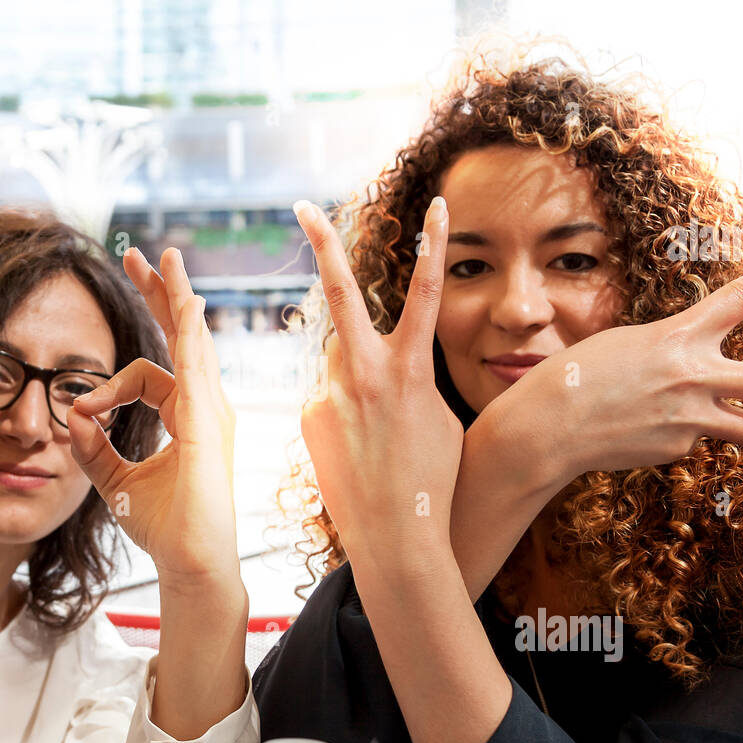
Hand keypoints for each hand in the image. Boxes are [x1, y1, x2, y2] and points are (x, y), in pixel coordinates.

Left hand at [65, 247, 239, 585]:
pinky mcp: (208, 424)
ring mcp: (212, 413)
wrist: (190, 563)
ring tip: (164, 259)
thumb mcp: (116, 482)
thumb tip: (71, 416)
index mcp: (189, 418)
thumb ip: (94, 448)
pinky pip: (196, 368)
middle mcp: (206, 408)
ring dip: (176, 297)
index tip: (82, 410)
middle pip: (182, 338)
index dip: (110, 382)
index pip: (151, 373)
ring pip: (193, 340)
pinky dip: (189, 332)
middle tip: (142, 257)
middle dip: (160, 296)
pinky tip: (184, 301)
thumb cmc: (165, 529)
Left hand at [293, 196, 463, 567]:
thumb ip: (411, 378)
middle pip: (340, 293)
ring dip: (353, 371)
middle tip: (302, 205)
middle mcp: (365, 372)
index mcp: (410, 369)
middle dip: (324, 244)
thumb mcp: (440, 418)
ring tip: (375, 431)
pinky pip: (327, 397)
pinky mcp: (308, 417)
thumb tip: (385, 364)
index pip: (426, 291)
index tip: (439, 205)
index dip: (436, 244)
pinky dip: (341, 412)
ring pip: (336, 356)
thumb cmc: (433, 481)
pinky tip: (355, 453)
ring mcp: (331, 393)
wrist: (396, 537)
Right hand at [478, 246, 742, 485]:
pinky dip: (672, 431)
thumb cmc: (574, 376)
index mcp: (679, 337)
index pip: (742, 297)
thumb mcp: (626, 346)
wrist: (548, 427)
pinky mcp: (676, 449)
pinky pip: (688, 436)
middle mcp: (695, 377)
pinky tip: (636, 431)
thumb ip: (672, 356)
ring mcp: (690, 419)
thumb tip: (699, 389)